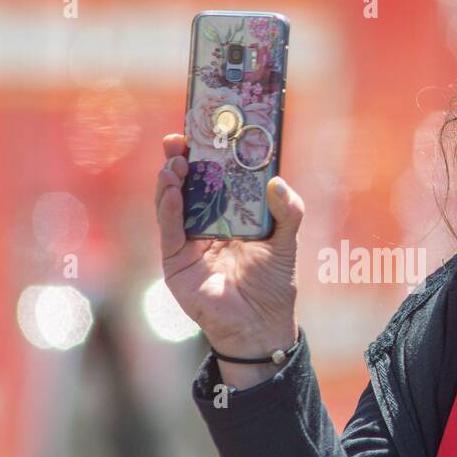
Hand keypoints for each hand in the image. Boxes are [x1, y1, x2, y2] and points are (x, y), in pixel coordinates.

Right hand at [155, 133, 302, 388]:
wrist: (262, 325)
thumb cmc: (274, 284)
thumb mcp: (287, 242)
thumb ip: (288, 211)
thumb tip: (278, 181)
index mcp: (228, 214)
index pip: (213, 177)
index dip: (205, 155)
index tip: (203, 131)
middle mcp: (203, 223)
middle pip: (187, 184)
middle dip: (180, 160)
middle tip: (180, 139)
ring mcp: (187, 242)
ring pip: (171, 202)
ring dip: (171, 180)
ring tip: (176, 162)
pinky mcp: (176, 261)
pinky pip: (169, 231)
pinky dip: (168, 209)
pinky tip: (172, 190)